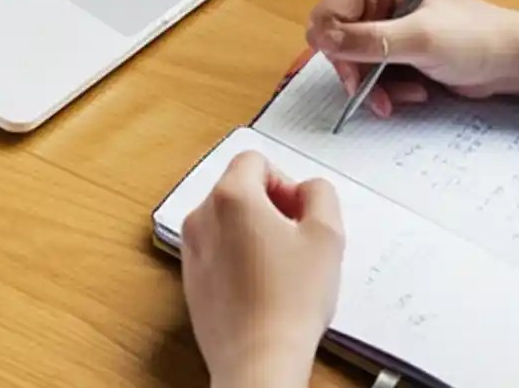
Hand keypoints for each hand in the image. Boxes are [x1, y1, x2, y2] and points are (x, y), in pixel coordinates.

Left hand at [182, 152, 343, 387]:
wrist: (257, 358)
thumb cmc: (289, 302)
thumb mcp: (327, 235)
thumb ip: (321, 194)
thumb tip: (307, 189)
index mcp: (230, 197)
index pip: (255, 160)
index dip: (285, 180)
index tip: (300, 212)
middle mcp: (201, 217)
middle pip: (238, 188)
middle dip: (271, 205)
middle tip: (297, 239)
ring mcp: (191, 248)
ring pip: (227, 220)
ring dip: (255, 231)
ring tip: (282, 267)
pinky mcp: (190, 277)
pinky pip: (217, 250)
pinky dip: (239, 257)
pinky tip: (263, 286)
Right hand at [306, 0, 518, 116]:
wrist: (513, 61)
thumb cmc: (474, 39)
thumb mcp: (420, 39)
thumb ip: (368, 40)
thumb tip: (321, 40)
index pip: (327, 14)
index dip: (334, 48)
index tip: (354, 76)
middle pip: (336, 42)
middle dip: (359, 73)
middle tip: (380, 97)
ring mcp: (382, 23)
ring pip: (351, 62)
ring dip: (376, 86)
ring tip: (409, 94)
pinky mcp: (392, 46)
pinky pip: (369, 72)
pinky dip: (386, 88)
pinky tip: (414, 91)